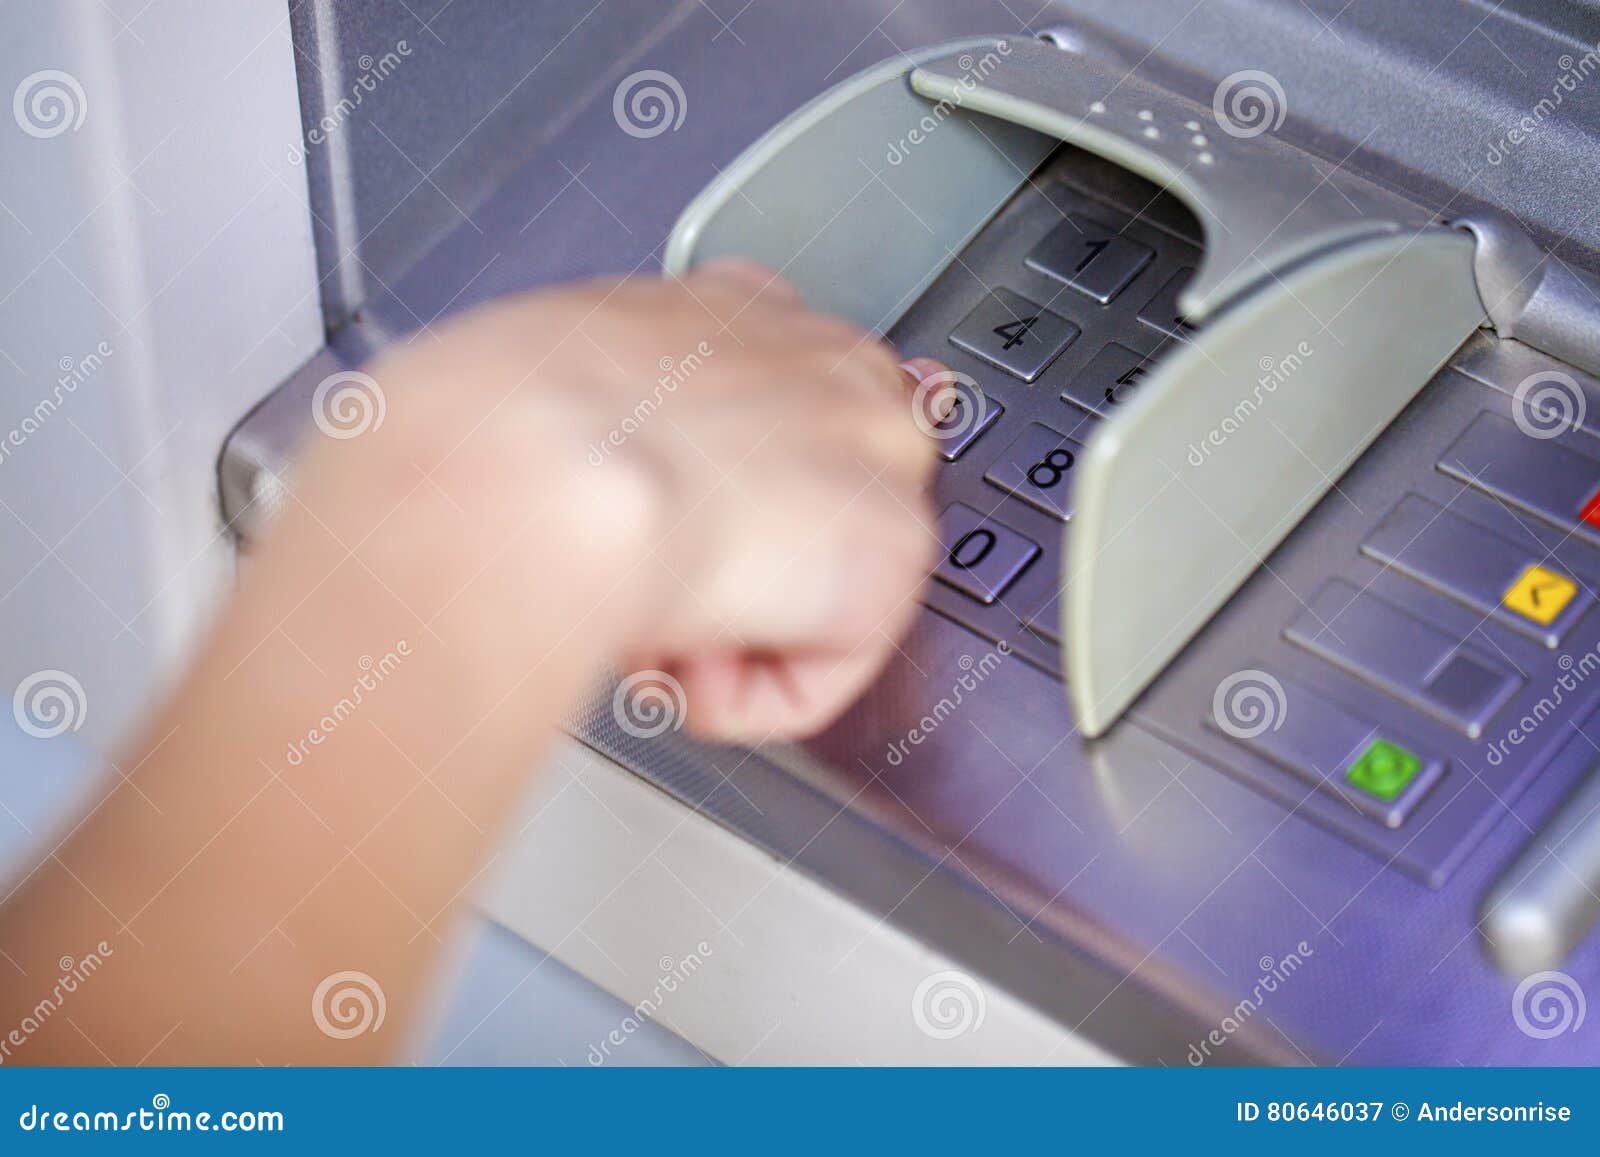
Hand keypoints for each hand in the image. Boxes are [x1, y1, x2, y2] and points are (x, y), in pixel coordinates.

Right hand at [290, 260, 941, 743]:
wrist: (540, 467)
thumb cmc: (503, 424)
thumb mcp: (545, 373)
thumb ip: (616, 401)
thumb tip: (616, 456)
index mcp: (740, 312)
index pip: (784, 392)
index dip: (738, 481)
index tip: (686, 518)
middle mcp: (828, 366)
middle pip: (819, 504)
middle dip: (736, 568)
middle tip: (645, 587)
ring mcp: (876, 456)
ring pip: (816, 595)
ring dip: (730, 636)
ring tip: (645, 616)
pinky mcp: (888, 556)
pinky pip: (814, 679)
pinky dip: (734, 700)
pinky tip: (675, 654)